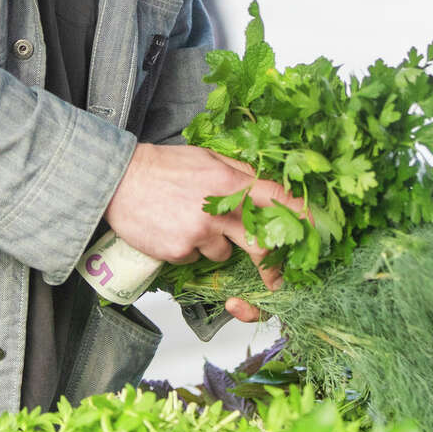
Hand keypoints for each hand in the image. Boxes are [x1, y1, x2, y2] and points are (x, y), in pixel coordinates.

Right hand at [104, 142, 299, 316]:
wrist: (119, 181)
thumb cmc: (162, 166)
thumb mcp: (206, 156)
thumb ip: (238, 170)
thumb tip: (263, 181)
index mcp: (228, 181)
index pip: (275, 197)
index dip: (299, 212)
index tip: (313, 226)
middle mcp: (217, 209)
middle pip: (260, 243)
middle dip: (271, 263)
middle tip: (275, 274)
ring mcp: (198, 233)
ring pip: (223, 253)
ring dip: (215, 244)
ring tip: (190, 222)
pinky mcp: (179, 251)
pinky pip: (195, 258)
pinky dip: (189, 249)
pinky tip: (174, 229)